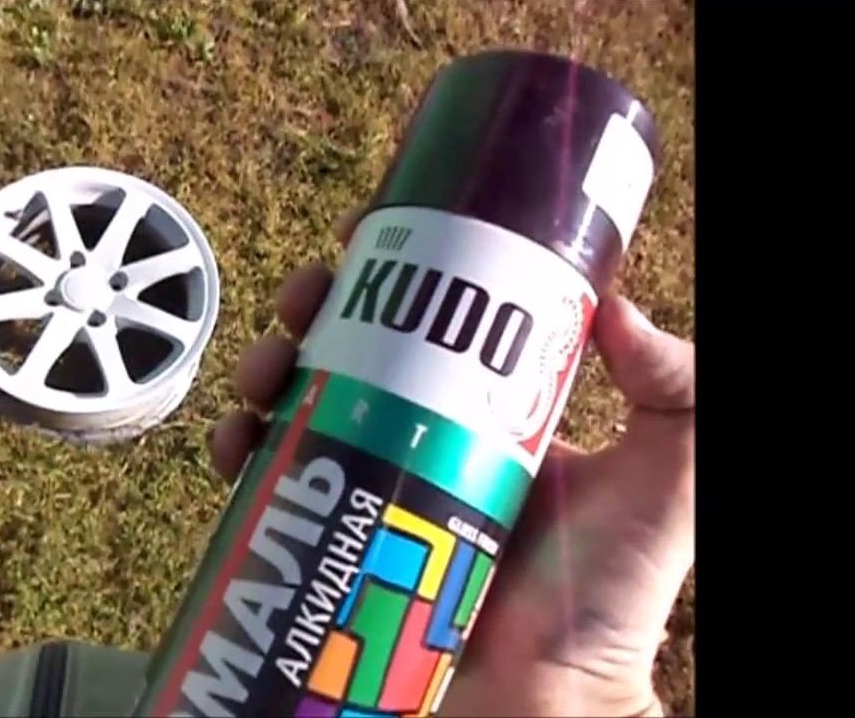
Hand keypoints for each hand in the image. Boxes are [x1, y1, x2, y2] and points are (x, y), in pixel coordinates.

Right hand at [207, 212, 693, 716]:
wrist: (541, 700)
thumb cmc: (607, 595)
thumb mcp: (667, 475)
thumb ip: (675, 388)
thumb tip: (615, 304)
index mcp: (482, 416)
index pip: (424, 325)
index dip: (386, 278)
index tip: (364, 243)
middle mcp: (417, 442)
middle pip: (346, 352)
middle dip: (311, 311)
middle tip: (306, 299)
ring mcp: (364, 490)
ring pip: (294, 405)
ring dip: (266, 369)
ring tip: (267, 368)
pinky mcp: (322, 543)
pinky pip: (265, 484)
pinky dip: (240, 451)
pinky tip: (240, 439)